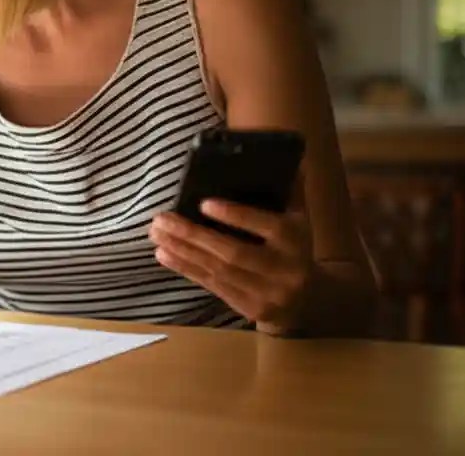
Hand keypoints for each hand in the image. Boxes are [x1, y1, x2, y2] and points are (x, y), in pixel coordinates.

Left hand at [148, 199, 313, 333]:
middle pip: (234, 253)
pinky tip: (164, 255)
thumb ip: (290, 190)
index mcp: (296, 240)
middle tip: (162, 219)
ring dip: (182, 251)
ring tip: (156, 234)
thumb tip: (282, 157)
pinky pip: (211, 286)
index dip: (236, 216)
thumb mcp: (300, 218)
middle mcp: (283, 269)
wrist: (308, 300)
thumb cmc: (294, 247)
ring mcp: (265, 292)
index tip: (204, 202)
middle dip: (193, 235)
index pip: (267, 227)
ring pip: (217, 271)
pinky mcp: (248, 308)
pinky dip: (185, 269)